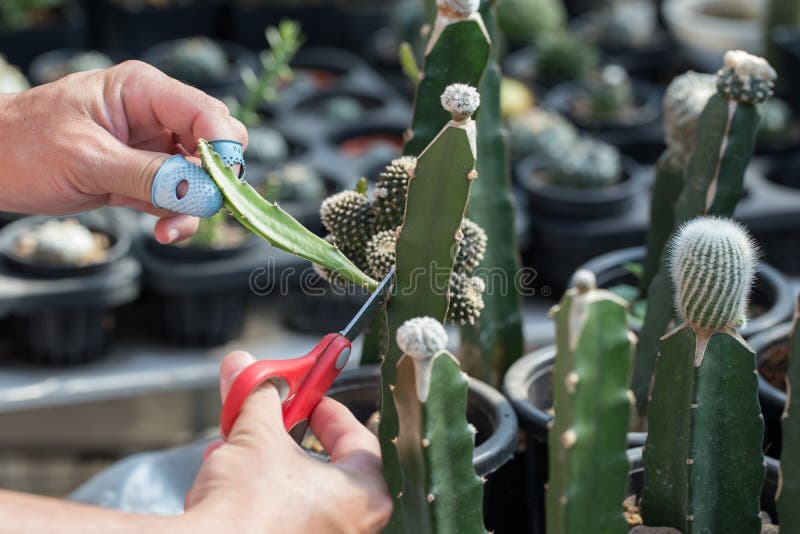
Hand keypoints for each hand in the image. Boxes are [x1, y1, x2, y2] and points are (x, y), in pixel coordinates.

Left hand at [0, 61, 246, 242]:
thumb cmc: (24, 146)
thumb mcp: (87, 159)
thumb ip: (147, 175)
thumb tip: (201, 193)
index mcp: (143, 91)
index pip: (206, 112)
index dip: (223, 147)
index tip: (221, 184)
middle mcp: (155, 116)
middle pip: (214, 144)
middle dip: (212, 179)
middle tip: (197, 205)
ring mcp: (152, 147)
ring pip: (201, 176)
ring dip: (193, 206)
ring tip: (170, 230)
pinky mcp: (145, 176)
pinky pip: (179, 197)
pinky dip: (178, 217)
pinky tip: (164, 232)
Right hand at [184, 351, 392, 533]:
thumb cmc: (250, 510)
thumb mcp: (257, 435)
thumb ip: (257, 397)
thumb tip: (247, 372)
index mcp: (363, 494)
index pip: (358, 438)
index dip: (328, 411)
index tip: (309, 398)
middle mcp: (350, 525)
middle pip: (321, 464)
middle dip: (283, 437)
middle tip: (267, 417)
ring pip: (293, 492)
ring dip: (260, 465)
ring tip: (233, 447)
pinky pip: (275, 517)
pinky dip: (252, 498)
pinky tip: (223, 483)